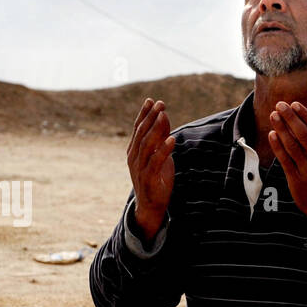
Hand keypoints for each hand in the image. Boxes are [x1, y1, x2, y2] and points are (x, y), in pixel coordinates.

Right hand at [126, 98, 174, 240]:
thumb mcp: (159, 155)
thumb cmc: (155, 179)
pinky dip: (164, 150)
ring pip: (147, 145)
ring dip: (156, 129)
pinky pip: (155, 162)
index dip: (144, 114)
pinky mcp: (148, 178)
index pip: (138, 128)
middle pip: (141, 133)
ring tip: (164, 116)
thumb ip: (161, 138)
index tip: (152, 100)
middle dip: (151, 117)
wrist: (150, 205)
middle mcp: (134, 157)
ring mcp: (139, 167)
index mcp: (134, 150)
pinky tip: (172, 140)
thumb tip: (164, 117)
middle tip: (160, 104)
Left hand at [269, 101, 306, 247]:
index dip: (305, 115)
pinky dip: (278, 146)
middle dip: (290, 117)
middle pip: (303, 134)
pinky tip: (272, 135)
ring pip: (292, 145)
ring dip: (281, 128)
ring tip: (273, 115)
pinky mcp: (296, 181)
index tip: (295, 104)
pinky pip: (285, 161)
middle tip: (280, 104)